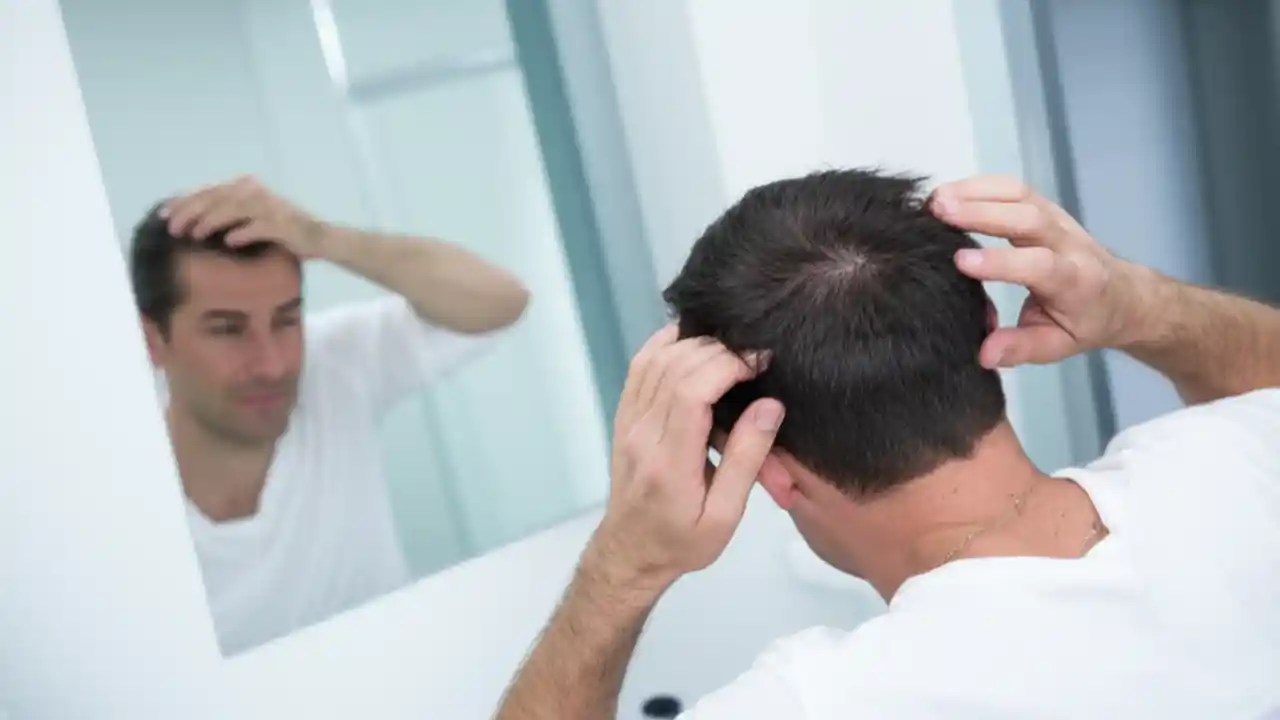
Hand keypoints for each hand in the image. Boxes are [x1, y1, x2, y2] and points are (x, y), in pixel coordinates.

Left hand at [161, 175, 327, 258]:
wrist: (320, 237)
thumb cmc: (281, 229)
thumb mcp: (252, 214)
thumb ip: (227, 211)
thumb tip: (191, 219)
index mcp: (246, 186)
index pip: (208, 190)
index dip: (183, 201)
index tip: (163, 214)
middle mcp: (256, 191)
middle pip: (215, 197)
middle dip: (190, 211)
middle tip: (172, 228)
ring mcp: (270, 207)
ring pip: (232, 209)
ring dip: (210, 221)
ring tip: (194, 235)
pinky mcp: (282, 224)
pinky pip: (256, 227)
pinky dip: (241, 233)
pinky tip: (229, 242)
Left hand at [586, 325, 784, 593]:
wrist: (631, 552)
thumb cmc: (683, 542)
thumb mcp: (725, 515)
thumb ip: (747, 459)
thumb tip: (769, 405)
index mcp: (669, 463)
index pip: (691, 392)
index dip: (727, 365)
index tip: (760, 362)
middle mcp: (642, 434)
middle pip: (674, 368)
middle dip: (718, 350)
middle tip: (753, 356)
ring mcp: (627, 422)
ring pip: (654, 360)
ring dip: (695, 344)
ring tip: (730, 350)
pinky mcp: (623, 416)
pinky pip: (640, 367)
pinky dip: (666, 345)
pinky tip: (692, 342)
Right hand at [930, 175, 1146, 367]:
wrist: (1122, 294)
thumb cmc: (1086, 322)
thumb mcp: (1058, 345)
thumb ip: (1021, 348)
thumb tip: (984, 355)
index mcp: (1074, 281)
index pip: (1039, 265)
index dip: (1000, 262)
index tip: (960, 261)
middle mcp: (1068, 243)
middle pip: (1028, 217)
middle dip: (982, 212)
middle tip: (938, 212)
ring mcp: (1058, 219)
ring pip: (1020, 194)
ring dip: (976, 192)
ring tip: (935, 199)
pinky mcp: (1045, 206)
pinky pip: (1014, 188)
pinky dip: (980, 186)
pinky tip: (949, 192)